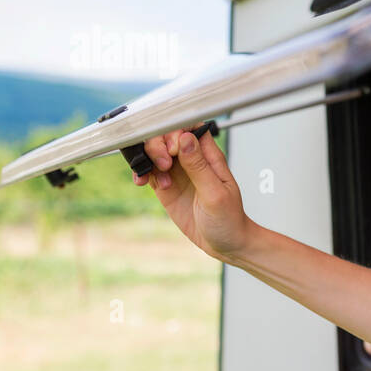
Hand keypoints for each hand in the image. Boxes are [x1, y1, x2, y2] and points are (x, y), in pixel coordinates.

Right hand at [133, 126, 253, 262]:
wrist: (225, 243)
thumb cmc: (229, 219)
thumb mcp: (215, 194)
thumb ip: (199, 167)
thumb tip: (186, 138)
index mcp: (209, 156)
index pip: (189, 127)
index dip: (176, 131)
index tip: (172, 149)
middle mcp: (192, 160)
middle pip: (166, 135)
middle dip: (158, 145)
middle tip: (164, 165)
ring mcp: (177, 172)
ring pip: (153, 151)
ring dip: (148, 159)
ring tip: (159, 180)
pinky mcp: (165, 186)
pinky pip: (147, 170)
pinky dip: (141, 172)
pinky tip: (142, 182)